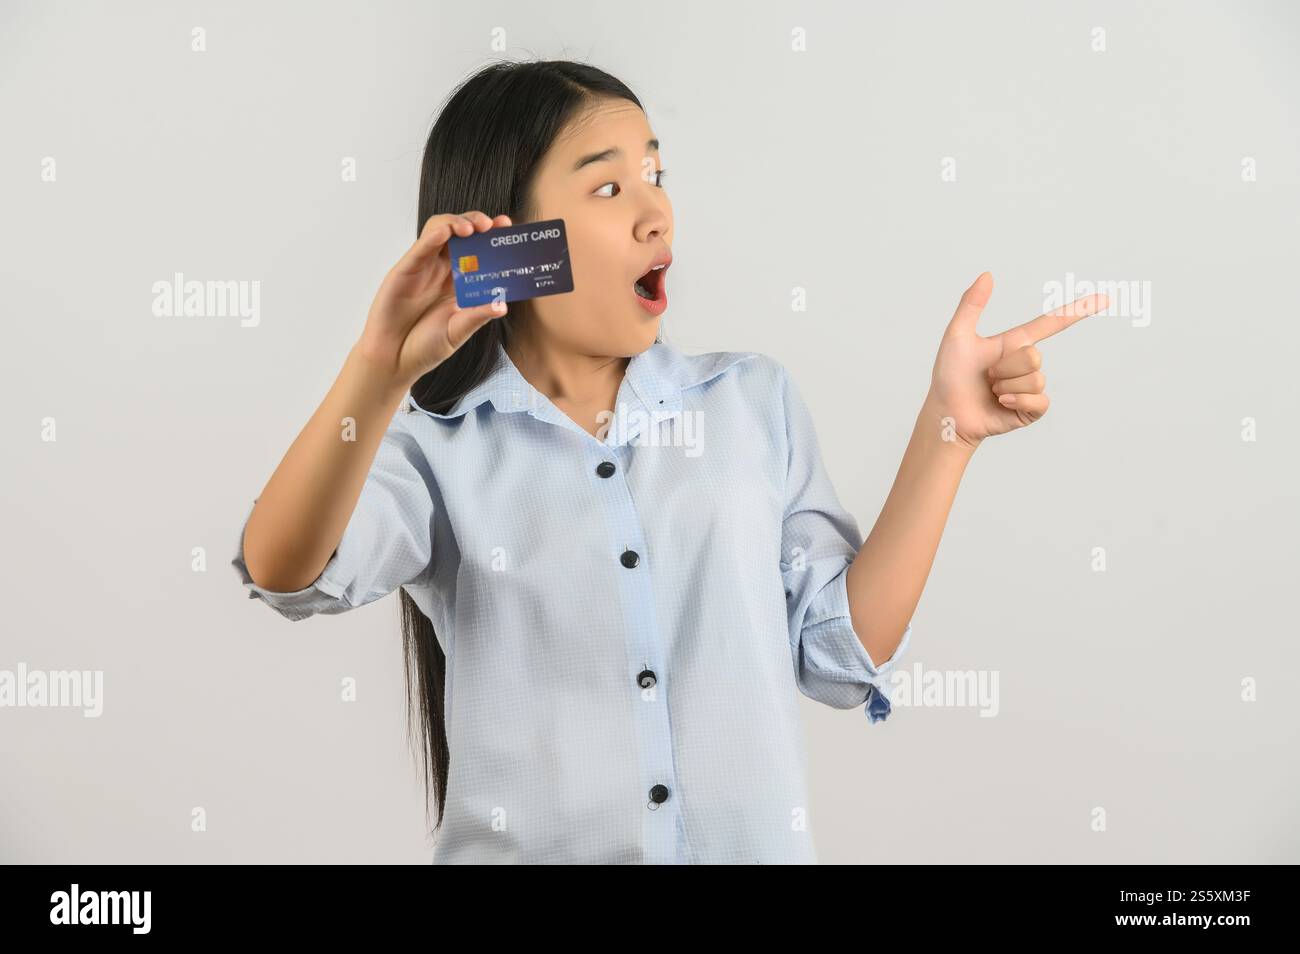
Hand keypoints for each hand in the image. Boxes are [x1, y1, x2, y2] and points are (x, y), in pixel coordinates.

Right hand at [356, 210, 512, 388]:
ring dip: (455, 223)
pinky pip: (419, 248)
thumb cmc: (425, 346)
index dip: (491, 235)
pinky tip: (445, 232)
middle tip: (489, 225)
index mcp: (460, 281)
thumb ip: (477, 316)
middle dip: (476, 222)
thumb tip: (503, 305)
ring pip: (439, 230)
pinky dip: (432, 237)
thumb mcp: (458, 332)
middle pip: (460, 233)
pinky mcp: (405, 270)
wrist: (394, 359)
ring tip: (470, 229)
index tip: (506, 227)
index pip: (478, 249)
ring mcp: (424, 267)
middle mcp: (443, 269)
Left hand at [925, 272, 1107, 449]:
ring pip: (1035, 378)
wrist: (946, 413)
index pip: (1051, 323)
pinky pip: (1039, 399)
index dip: (1078, 310)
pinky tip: (1001, 403)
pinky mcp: (1031, 409)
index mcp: (1014, 343)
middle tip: (985, 376)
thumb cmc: (949, 376)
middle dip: (1004, 367)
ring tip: (990, 391)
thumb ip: (972, 305)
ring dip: (1006, 385)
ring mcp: (1030, 387)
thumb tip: (987, 275)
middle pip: (1034, 356)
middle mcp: (1025, 364)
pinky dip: (1017, 400)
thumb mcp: (957, 336)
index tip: (1105, 298)